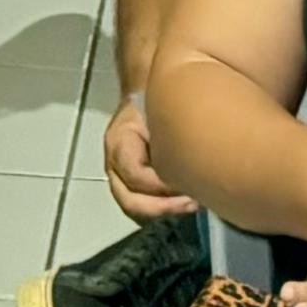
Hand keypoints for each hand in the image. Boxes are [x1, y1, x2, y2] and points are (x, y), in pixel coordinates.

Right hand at [103, 98, 196, 220]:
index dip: (162, 184)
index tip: (189, 181)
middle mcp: (113, 164)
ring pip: (134, 208)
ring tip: (191, 204)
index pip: (136, 175)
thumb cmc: (153, 102)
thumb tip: (189, 164)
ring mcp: (117, 176)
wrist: (143, 95)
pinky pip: (141, 205)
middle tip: (193, 203)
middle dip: (163, 207)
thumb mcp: (159, 110)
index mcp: (119, 143)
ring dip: (163, 211)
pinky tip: (182, 204)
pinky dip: (161, 210)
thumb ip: (168, 136)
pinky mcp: (127, 183)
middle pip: (129, 200)